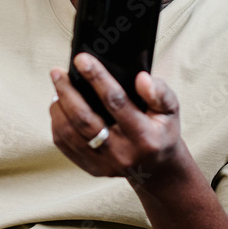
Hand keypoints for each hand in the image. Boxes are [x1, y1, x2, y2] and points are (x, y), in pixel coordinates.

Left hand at [49, 53, 190, 183]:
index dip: (97, 77)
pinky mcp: (91, 168)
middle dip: (67, 92)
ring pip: (69, 133)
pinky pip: (65, 145)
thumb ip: (159, 92)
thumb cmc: (162, 131)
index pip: (115, 101)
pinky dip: (57, 123)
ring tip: (57, 88)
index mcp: (144, 136)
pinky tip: (59, 108)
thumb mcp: (170, 110)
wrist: (157, 169)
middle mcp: (122, 153)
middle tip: (57, 72)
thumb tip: (141, 78)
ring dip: (58, 107)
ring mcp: (104, 164)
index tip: (81, 59)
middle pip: (84, 119)